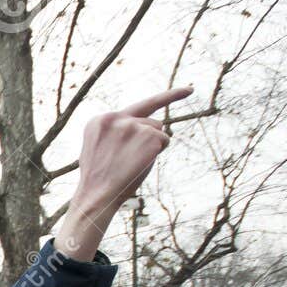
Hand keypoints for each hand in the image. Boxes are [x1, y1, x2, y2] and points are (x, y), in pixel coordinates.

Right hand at [56, 86, 191, 260]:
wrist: (96, 196)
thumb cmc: (97, 179)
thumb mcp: (96, 148)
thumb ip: (114, 132)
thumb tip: (140, 127)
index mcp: (100, 120)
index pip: (135, 106)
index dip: (167, 96)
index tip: (190, 90)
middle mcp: (116, 117)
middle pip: (149, 120)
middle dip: (150, 135)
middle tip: (141, 148)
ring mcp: (132, 125)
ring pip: (158, 129)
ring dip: (151, 145)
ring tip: (130, 163)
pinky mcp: (148, 135)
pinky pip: (165, 140)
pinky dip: (157, 152)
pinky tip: (139, 163)